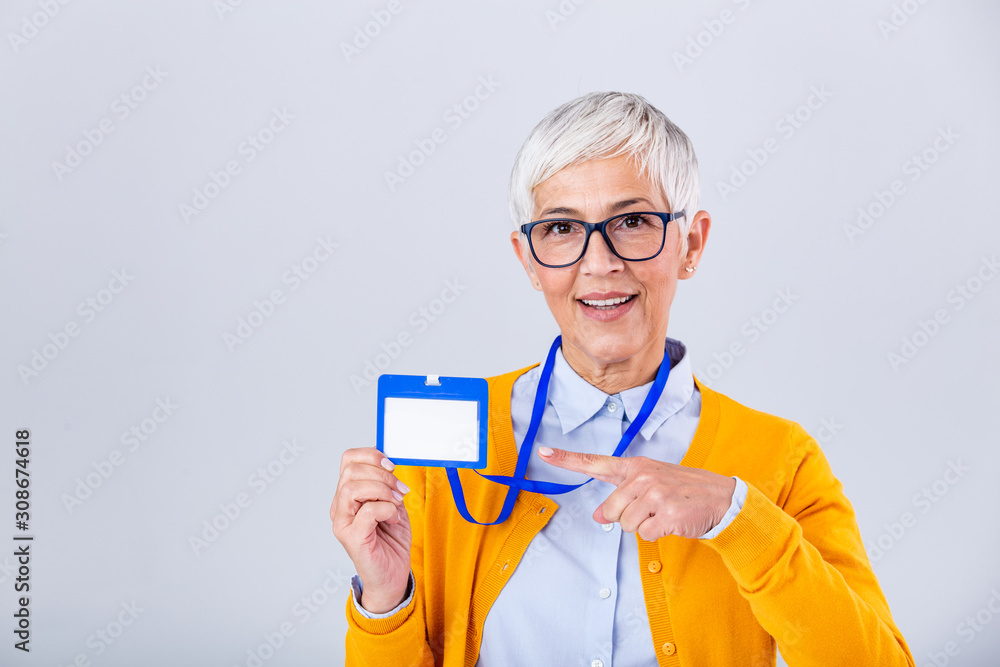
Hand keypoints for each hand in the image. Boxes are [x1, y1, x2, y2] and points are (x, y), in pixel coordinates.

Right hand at [331, 447, 411, 613]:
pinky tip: (394, 519)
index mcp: (348, 494)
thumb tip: (389, 462)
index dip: (371, 455)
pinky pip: (367, 511)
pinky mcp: (352, 538)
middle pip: (351, 471)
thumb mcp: (393, 503)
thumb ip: (387, 484)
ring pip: (353, 488)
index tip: (392, 465)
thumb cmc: (391, 540)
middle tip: (400, 489)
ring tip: (396, 502)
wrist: (393, 574)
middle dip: (382, 474)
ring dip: (382, 490)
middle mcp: (340, 507)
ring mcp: (343, 523)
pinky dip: (386, 509)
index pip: (348, 460)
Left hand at [539, 447, 735, 540]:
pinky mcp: (666, 515)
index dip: (565, 459)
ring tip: (663, 513)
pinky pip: (645, 535)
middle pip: (610, 511)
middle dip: (626, 518)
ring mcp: (654, 495)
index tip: (542, 451)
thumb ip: (621, 496)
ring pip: (625, 525)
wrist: (719, 497)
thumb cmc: (680, 490)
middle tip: (650, 510)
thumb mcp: (650, 484)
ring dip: (643, 526)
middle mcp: (641, 477)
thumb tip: (599, 517)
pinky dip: (657, 534)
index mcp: (634, 466)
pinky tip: (671, 521)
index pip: (593, 462)